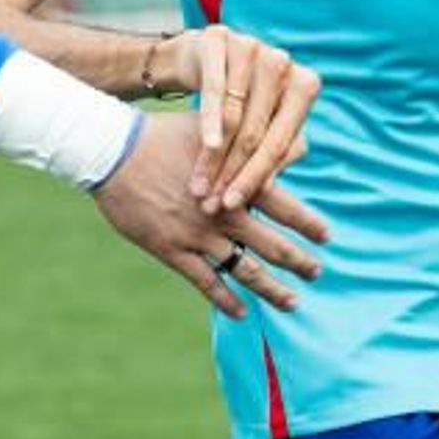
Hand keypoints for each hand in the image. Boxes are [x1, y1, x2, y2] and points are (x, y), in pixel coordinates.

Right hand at [90, 112, 330, 317]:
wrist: (112, 152)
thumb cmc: (162, 134)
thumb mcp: (213, 126)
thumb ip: (249, 137)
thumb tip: (287, 138)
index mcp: (237, 182)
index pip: (287, 208)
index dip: (309, 224)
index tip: (326, 236)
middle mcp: (224, 214)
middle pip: (273, 245)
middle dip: (300, 262)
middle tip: (316, 272)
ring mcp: (198, 235)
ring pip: (245, 270)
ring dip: (273, 289)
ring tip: (292, 302)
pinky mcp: (171, 250)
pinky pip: (206, 282)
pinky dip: (227, 300)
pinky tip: (242, 312)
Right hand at [141, 22, 322, 212]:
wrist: (196, 58)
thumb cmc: (234, 101)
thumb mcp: (256, 126)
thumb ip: (270, 153)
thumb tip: (270, 192)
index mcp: (303, 86)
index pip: (282, 141)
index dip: (257, 176)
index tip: (233, 204)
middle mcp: (283, 63)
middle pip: (259, 131)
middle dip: (233, 171)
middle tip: (213, 203)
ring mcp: (253, 47)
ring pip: (236, 115)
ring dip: (216, 155)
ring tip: (200, 185)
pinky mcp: (220, 39)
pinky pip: (215, 89)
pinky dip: (211, 120)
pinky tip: (207, 145)